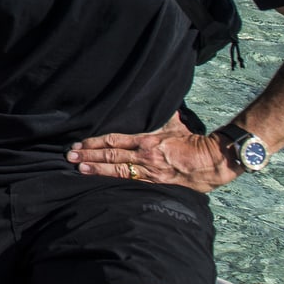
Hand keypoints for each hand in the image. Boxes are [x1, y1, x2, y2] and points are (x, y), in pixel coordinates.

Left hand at [68, 117, 236, 192]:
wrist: (214, 161)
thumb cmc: (194, 141)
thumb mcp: (175, 123)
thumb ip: (160, 115)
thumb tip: (155, 100)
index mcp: (147, 140)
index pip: (114, 139)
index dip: (94, 142)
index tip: (79, 144)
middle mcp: (145, 156)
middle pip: (111, 155)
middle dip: (89, 156)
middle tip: (70, 156)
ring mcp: (150, 172)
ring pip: (117, 171)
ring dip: (96, 170)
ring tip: (79, 169)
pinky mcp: (156, 183)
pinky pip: (132, 183)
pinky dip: (114, 183)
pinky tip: (101, 184)